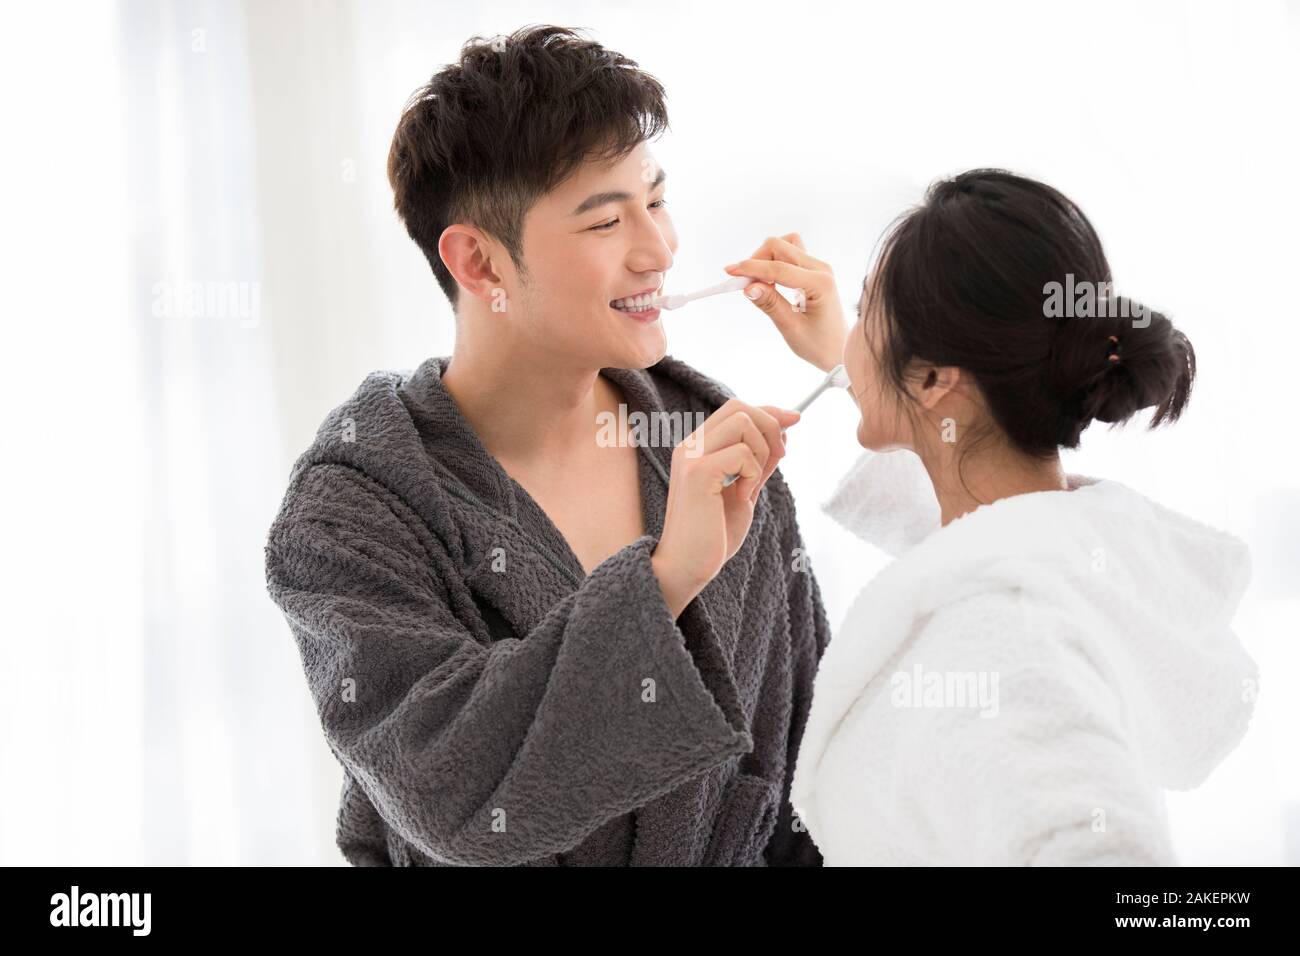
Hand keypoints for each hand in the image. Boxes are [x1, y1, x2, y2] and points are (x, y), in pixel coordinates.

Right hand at [652, 399, 800, 616]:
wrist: (687, 567)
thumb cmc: (713, 535)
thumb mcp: (745, 490)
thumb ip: (760, 461)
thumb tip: (784, 429)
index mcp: (698, 447)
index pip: (736, 409)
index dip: (769, 412)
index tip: (793, 421)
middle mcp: (690, 446)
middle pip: (740, 407)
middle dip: (771, 426)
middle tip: (780, 457)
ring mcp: (691, 457)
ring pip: (743, 423)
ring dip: (762, 451)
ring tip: (752, 483)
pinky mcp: (697, 474)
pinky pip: (742, 453)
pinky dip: (754, 473)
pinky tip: (742, 495)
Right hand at [725, 233, 849, 372]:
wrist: (840, 350)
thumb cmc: (820, 344)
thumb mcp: (791, 328)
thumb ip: (770, 304)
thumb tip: (748, 287)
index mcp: (820, 284)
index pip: (778, 268)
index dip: (751, 269)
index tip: (729, 272)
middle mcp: (821, 269)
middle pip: (779, 246)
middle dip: (756, 261)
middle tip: (742, 284)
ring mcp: (818, 267)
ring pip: (784, 245)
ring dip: (765, 258)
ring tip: (757, 283)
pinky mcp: (813, 270)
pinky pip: (789, 253)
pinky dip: (773, 262)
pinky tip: (769, 281)